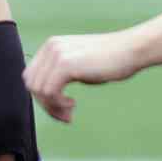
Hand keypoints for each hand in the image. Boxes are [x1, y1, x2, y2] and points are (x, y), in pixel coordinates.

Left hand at [23, 31, 142, 124]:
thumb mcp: (79, 65)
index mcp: (51, 46)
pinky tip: (73, 105)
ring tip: (70, 113)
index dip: (42, 96)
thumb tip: (46, 97)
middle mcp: (51, 47)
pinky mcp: (66, 65)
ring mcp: (57, 54)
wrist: (130, 50)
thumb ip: (61, 75)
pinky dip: (58, 105)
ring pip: (39, 91)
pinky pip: (49, 92)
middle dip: (46, 105)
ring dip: (53, 108)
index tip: (61, 107)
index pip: (31, 76)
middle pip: (32, 84)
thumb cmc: (110, 61)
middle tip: (66, 115)